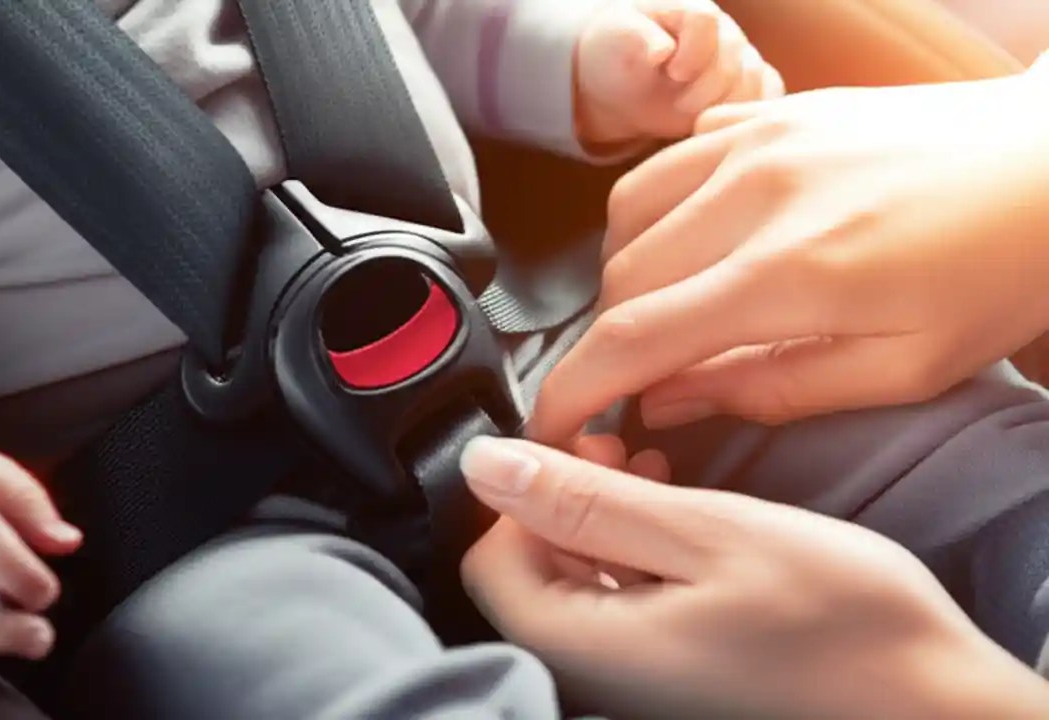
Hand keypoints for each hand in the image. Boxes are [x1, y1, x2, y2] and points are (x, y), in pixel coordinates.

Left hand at [459, 437, 1048, 718]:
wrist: (934, 704)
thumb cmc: (841, 625)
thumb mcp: (708, 535)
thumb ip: (587, 502)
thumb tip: (487, 465)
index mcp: (589, 644)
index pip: (492, 561)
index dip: (523, 494)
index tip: (578, 449)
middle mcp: (599, 670)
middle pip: (531, 570)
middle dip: (564, 497)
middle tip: (619, 450)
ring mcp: (637, 675)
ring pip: (577, 580)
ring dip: (603, 517)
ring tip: (653, 471)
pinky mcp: (674, 669)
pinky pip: (622, 601)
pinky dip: (636, 549)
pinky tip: (678, 515)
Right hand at [535, 60, 1048, 441]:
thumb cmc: (1001, 268)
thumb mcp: (903, 367)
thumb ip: (769, 387)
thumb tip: (669, 400)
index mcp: (790, 271)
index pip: (635, 338)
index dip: (575, 391)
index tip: (551, 424)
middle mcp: (753, 192)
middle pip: (619, 281)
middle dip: (608, 344)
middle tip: (633, 383)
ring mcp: (755, 137)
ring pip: (626, 216)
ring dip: (623, 277)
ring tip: (664, 315)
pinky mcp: (766, 111)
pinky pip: (667, 163)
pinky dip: (655, 213)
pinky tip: (692, 243)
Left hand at [575, 0, 783, 147]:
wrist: (620, 84)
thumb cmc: (616, 56)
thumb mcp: (614, 42)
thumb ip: (636, 40)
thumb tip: (661, 50)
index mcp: (689, 10)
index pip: (707, 22)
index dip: (692, 52)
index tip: (672, 72)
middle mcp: (722, 31)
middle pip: (736, 56)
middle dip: (706, 88)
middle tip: (679, 106)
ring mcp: (739, 59)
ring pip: (754, 81)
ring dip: (726, 106)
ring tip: (695, 120)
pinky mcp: (745, 87)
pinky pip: (766, 98)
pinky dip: (747, 116)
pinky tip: (719, 127)